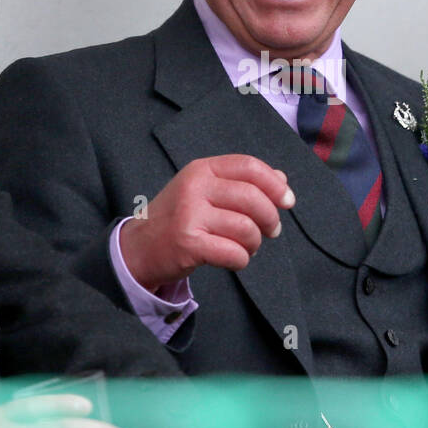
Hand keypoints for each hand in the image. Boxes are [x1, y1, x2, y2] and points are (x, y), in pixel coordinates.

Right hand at [120, 154, 295, 291]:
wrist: (138, 247)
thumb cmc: (179, 218)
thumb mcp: (205, 191)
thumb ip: (241, 183)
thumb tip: (282, 180)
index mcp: (202, 169)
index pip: (249, 166)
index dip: (275, 184)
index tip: (288, 201)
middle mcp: (195, 187)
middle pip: (253, 198)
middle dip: (270, 219)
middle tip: (271, 232)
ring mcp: (189, 215)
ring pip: (246, 228)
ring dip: (255, 243)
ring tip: (247, 246)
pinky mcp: (188, 243)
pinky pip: (233, 253)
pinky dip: (241, 260)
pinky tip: (234, 259)